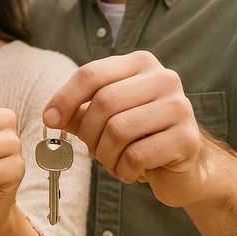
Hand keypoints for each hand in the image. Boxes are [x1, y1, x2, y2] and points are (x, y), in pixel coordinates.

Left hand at [43, 50, 208, 207]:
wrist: (185, 168)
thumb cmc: (139, 137)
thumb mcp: (104, 118)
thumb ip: (78, 111)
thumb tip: (50, 115)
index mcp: (140, 64)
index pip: (92, 73)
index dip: (65, 98)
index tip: (49, 120)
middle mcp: (164, 78)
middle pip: (104, 102)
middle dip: (88, 133)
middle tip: (93, 150)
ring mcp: (180, 106)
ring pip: (119, 129)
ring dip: (106, 155)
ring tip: (113, 162)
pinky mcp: (188, 138)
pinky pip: (137, 155)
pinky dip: (124, 169)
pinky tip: (132, 171)